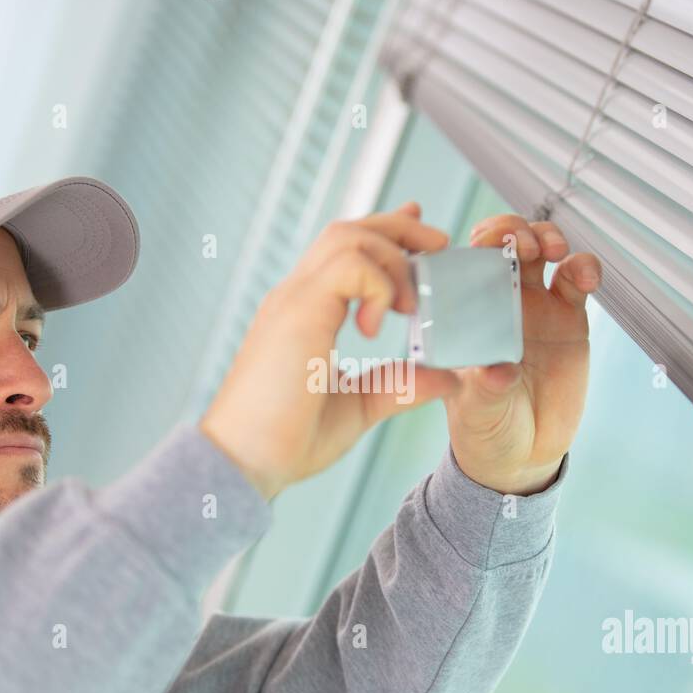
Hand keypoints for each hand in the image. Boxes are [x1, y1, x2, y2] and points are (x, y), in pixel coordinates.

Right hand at [199, 202, 464, 500]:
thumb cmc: (286, 440)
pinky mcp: (297, 313)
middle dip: (399, 228)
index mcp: (305, 313)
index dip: (386, 232)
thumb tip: (448, 378)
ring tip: (409, 302)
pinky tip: (379, 322)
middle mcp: (297, 297)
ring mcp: (294, 301)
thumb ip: (400, 385)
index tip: (422, 234)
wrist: (243, 463)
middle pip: (349, 229)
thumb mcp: (360, 406)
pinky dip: (376, 284)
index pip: (344, 251)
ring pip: (347, 237)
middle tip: (438, 246)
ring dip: (391, 257)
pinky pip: (348, 266)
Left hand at [441, 214, 600, 495]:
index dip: (468, 243)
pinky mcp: (569, 318)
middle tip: (523, 245)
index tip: (482, 244)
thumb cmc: (483, 431)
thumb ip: (484, 390)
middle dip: (510, 230)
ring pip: (539, 249)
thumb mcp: (476, 414)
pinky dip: (583, 267)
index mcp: (460, 316)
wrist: (522, 455)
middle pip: (499, 243)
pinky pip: (576, 279)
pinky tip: (584, 277)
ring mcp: (532, 306)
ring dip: (546, 236)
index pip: (458, 262)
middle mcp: (493, 302)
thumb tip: (498, 371)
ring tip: (554, 251)